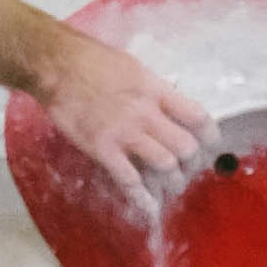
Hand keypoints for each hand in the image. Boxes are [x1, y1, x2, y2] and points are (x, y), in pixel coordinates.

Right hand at [24, 29, 211, 195]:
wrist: (57, 66)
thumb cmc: (93, 61)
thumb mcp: (134, 68)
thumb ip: (154, 90)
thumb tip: (170, 105)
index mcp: (155, 90)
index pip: (196, 116)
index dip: (209, 135)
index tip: (210, 144)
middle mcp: (145, 113)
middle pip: (185, 147)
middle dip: (192, 163)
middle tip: (189, 169)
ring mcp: (124, 134)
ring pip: (165, 166)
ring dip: (173, 181)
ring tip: (172, 186)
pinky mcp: (103, 150)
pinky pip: (129, 181)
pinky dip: (142, 197)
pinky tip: (149, 206)